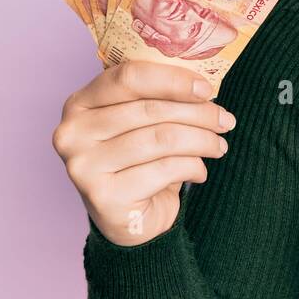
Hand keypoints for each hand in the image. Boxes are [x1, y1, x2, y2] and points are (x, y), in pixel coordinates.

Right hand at [53, 61, 234, 246]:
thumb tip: (204, 86)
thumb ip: (158, 99)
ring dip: (202, 141)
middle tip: (226, 121)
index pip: (128, 77)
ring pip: (161, 138)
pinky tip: (200, 171)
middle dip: (198, 113)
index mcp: (80, 103)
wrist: (128, 221)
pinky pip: (164, 170)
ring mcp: (83, 166)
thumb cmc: (139, 162)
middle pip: (150, 109)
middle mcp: (72, 132)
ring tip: (220, 146)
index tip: (207, 89)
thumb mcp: (142, 124)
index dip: (173, 80)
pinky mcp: (103, 196)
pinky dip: (192, 167)